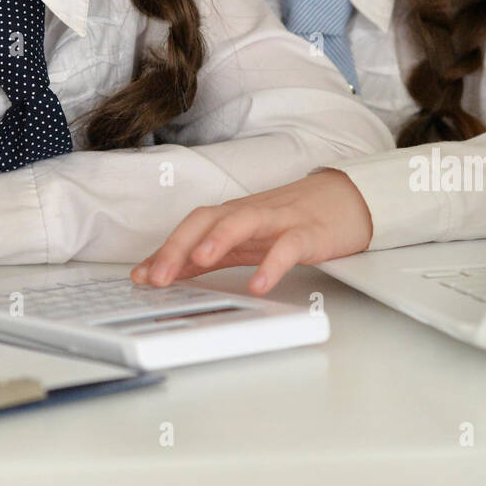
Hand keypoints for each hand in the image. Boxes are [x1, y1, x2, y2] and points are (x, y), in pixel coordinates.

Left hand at [130, 169, 372, 294]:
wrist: (346, 201)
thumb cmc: (291, 221)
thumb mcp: (245, 241)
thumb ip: (207, 257)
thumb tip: (165, 272)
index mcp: (231, 217)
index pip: (190, 228)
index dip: (163, 249)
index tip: (139, 276)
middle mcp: (249, 214)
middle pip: (206, 219)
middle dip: (178, 246)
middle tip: (157, 277)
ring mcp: (278, 220)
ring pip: (243, 220)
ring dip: (218, 239)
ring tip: (199, 261)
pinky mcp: (308, 233)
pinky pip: (288, 246)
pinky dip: (272, 264)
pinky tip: (260, 285)